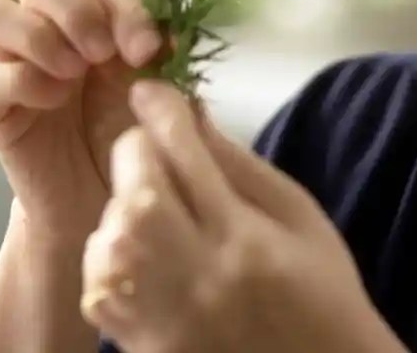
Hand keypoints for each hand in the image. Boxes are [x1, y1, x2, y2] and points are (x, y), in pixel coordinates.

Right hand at [0, 0, 163, 241]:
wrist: (106, 207)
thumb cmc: (138, 145)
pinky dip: (22, 80)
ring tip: (73, 73)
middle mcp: (54, 32)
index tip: (147, 51)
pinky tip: (53, 101)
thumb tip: (176, 35)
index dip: (127, 8)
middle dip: (75, 8)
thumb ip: (170, 68)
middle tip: (102, 53)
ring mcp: (17, 64)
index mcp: (102, 22)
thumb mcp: (165, 104)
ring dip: (39, 35)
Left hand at [80, 80, 403, 352]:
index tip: (151, 89)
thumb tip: (189, 110)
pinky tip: (143, 252)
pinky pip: (97, 279)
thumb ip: (239, 164)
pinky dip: (111, 254)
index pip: (185, 154)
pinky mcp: (136, 342)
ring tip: (156, 207)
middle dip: (135, 153)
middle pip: (136, 191)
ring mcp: (160, 317)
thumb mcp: (297, 215)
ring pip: (108, 232)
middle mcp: (196, 279)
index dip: (162, 109)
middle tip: (153, 147)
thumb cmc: (319, 289)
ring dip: (121, 205)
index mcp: (245, 240)